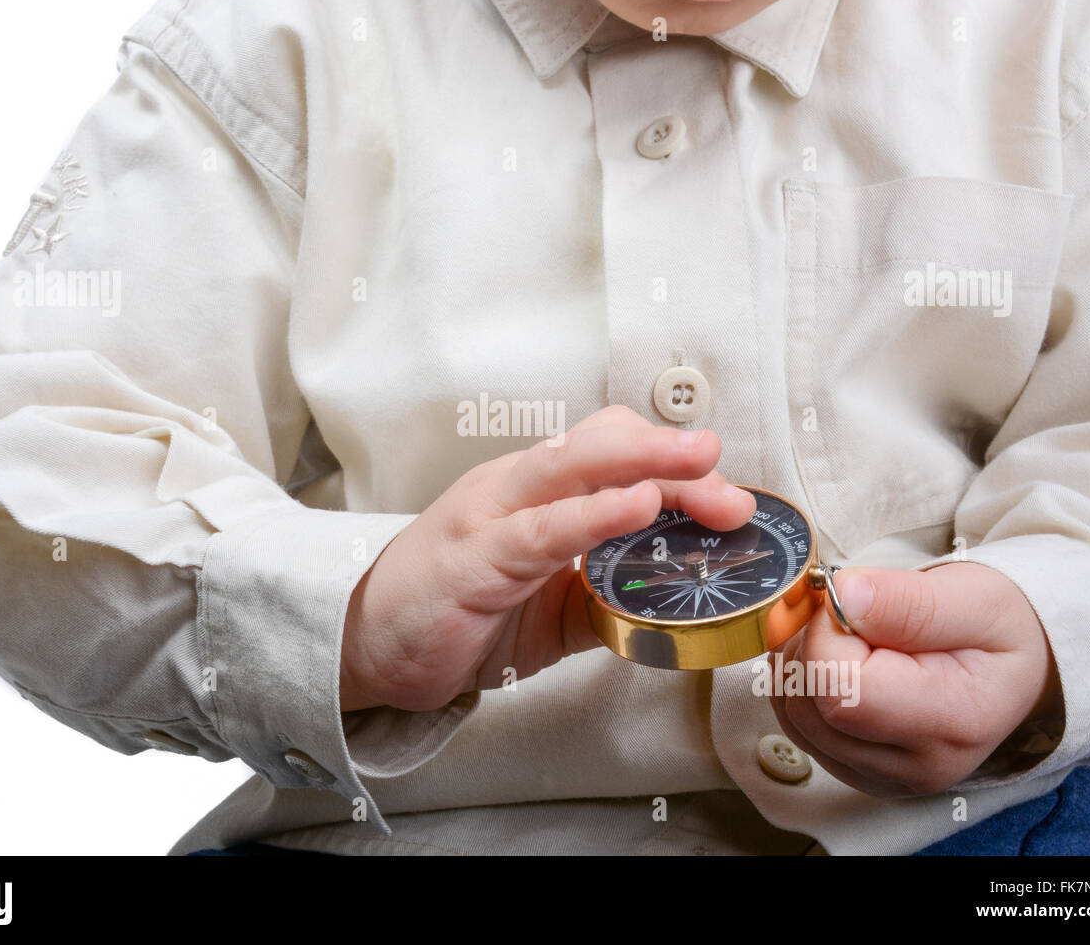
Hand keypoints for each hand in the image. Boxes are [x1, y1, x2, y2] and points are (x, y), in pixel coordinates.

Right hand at [338, 405, 756, 711]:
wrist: (364, 644)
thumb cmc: (454, 612)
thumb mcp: (548, 604)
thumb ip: (605, 593)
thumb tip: (673, 599)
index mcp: (534, 492)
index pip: (611, 451)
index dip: (670, 463)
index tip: (724, 494)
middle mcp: (515, 489)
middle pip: (601, 444)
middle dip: (670, 452)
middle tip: (725, 472)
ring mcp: (490, 516)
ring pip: (573, 468)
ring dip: (643, 463)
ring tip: (700, 465)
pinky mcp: (473, 559)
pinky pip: (541, 530)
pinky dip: (592, 516)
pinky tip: (634, 510)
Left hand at [767, 561, 1062, 796]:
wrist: (1011, 670)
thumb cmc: (997, 632)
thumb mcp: (976, 599)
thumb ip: (908, 600)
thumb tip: (842, 596)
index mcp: (952, 723)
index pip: (840, 687)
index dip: (826, 633)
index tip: (851, 602)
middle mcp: (913, 765)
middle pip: (809, 704)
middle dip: (810, 644)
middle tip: (851, 616)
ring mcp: (879, 775)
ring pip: (792, 713)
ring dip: (801, 662)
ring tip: (850, 637)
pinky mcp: (853, 770)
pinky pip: (795, 724)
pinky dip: (801, 683)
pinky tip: (838, 661)